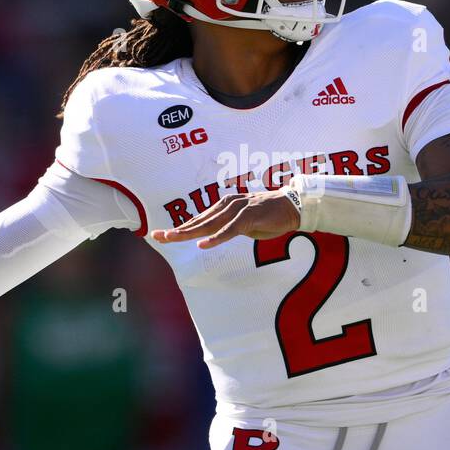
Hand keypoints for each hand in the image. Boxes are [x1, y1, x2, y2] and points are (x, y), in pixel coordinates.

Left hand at [150, 190, 300, 248]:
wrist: (293, 207)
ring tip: (172, 238)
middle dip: (176, 229)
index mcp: (224, 206)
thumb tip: (212, 235)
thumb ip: (227, 228)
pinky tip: (202, 244)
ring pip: (209, 224)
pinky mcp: (249, 216)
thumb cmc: (268, 217)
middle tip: (156, 236)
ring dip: (189, 233)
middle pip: (198, 221)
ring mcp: (238, 209)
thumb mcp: (243, 224)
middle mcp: (227, 205)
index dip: (179, 228)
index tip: (161, 235)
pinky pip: (230, 229)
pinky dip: (216, 237)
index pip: (198, 219)